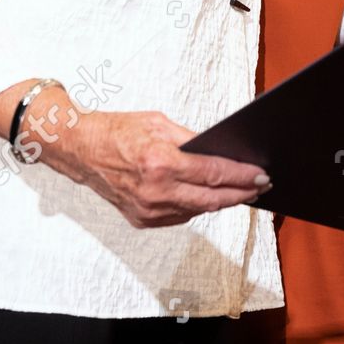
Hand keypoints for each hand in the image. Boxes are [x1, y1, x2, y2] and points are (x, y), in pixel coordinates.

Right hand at [40, 106, 271, 228]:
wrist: (83, 151)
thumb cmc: (118, 132)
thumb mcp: (159, 123)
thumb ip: (191, 140)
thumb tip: (220, 152)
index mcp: (159, 162)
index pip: (212, 173)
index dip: (241, 175)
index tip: (261, 175)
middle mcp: (154, 190)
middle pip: (211, 199)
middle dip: (240, 193)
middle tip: (260, 187)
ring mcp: (148, 210)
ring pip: (197, 210)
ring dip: (220, 201)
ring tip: (239, 190)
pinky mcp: (142, 220)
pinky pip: (179, 216)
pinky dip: (197, 206)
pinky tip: (208, 196)